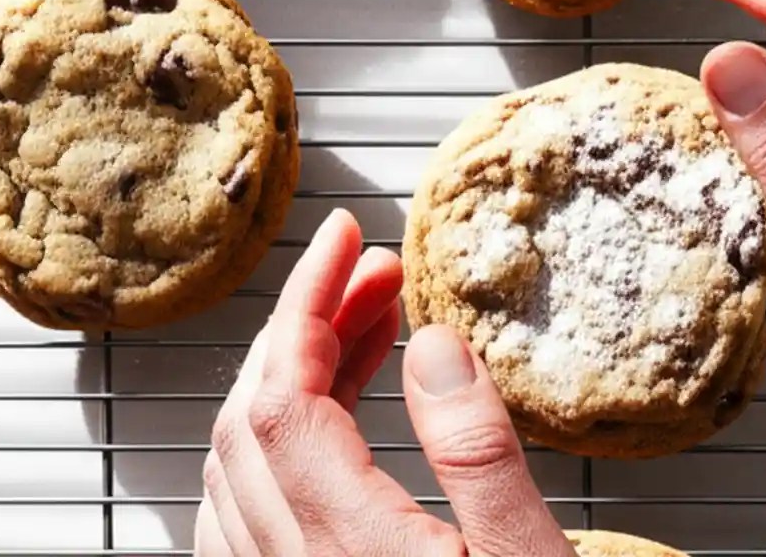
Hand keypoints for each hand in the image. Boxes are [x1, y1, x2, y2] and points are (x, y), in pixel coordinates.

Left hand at [194, 209, 575, 555]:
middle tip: (374, 276)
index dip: (306, 300)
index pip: (283, 395)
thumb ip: (478, 453)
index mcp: (348, 543)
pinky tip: (321, 419)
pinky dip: (271, 440)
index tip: (343, 240)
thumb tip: (433, 344)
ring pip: (240, 461)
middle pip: (253, 417)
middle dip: (308, 322)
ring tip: (368, 329)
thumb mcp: (525, 556)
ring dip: (292, 376)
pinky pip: (241, 510)